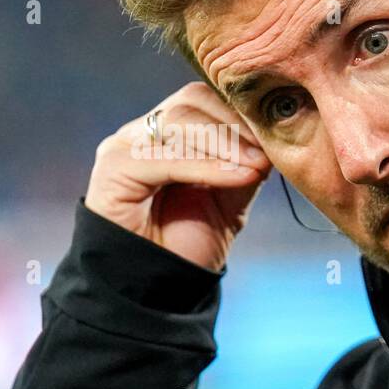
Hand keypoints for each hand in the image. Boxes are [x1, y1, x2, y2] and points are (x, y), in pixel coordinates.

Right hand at [85, 82, 271, 271]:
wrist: (156, 288)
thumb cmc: (188, 244)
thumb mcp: (229, 198)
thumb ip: (246, 164)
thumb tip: (274, 134)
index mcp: (165, 132)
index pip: (202, 99)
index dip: (239, 112)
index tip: (274, 134)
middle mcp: (141, 133)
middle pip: (190, 103)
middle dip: (234, 126)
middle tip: (266, 153)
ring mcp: (123, 147)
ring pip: (178, 123)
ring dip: (225, 144)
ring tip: (256, 167)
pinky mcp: (114, 169)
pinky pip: (165, 158)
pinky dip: (207, 166)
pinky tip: (238, 177)